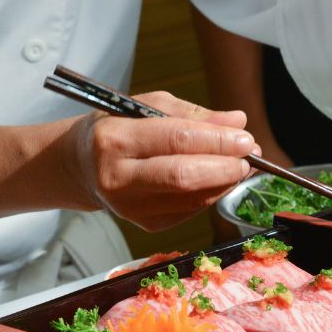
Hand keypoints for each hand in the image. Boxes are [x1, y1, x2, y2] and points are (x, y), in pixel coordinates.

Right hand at [68, 91, 258, 230]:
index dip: (217, 140)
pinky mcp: (144, 225)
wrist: (82, 166)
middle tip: (250, 155)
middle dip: (225, 165)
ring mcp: (130, 207)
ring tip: (240, 164)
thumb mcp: (147, 106)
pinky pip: (190, 211)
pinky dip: (212, 194)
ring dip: (225, 181)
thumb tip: (237, 120)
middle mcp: (118, 177)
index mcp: (115, 139)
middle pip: (184, 176)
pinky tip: (220, 180)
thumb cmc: (117, 128)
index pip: (177, 140)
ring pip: (192, 198)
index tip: (245, 137)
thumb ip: (193, 114)